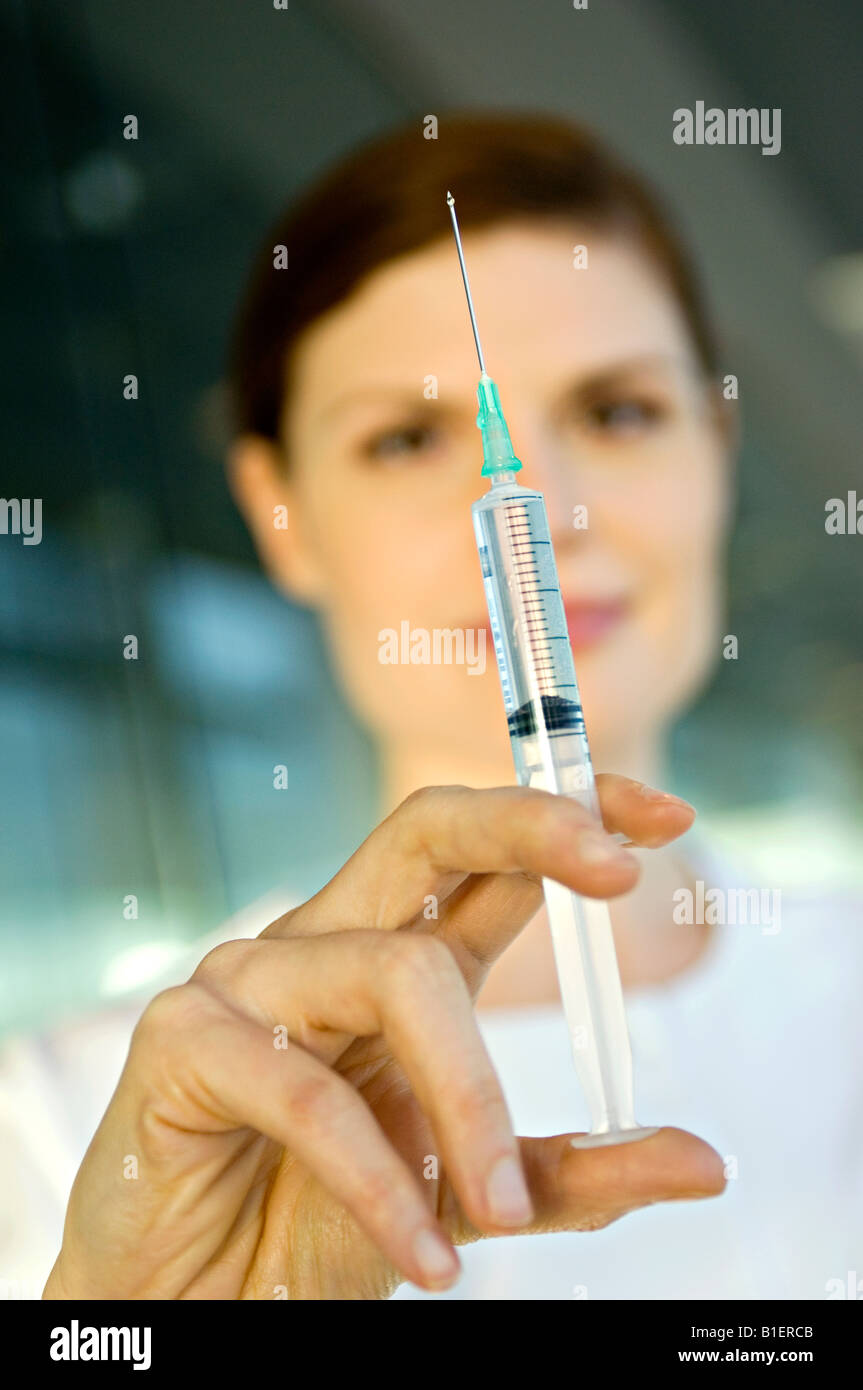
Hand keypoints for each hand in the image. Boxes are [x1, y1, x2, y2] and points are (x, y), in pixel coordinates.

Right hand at [44, 778, 724, 1300]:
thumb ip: (571, 1172)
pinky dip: (381, 1182)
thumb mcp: (470, 1192)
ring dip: (470, 1102)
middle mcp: (326, 944)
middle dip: (530, 827)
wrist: (202, 1303)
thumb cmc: (318, 1221)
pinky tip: (419, 1254)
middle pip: (427, 832)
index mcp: (396, 958)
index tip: (664, 817)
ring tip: (499, 1211)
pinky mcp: (181, 1040)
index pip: (488, 855)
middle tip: (620, 871)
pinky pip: (308, 1094)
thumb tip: (705, 1165)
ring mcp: (249, 979)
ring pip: (395, 976)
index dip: (569, 818)